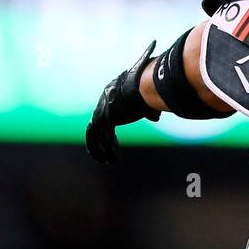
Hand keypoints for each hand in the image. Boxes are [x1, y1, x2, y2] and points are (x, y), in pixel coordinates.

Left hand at [85, 41, 160, 163]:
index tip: (114, 143)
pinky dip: (101, 149)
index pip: (107, 116)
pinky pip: (97, 138)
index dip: (109, 131)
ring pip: (94, 133)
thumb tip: (154, 117)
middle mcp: (104, 102)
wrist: (145, 87)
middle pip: (98, 125)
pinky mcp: (103, 118)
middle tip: (108, 153)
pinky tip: (111, 159)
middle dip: (102, 141)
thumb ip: (149, 110)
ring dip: (99, 149)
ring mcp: (102, 110)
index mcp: (113, 95)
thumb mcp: (149, 102)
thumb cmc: (151, 92)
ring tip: (106, 161)